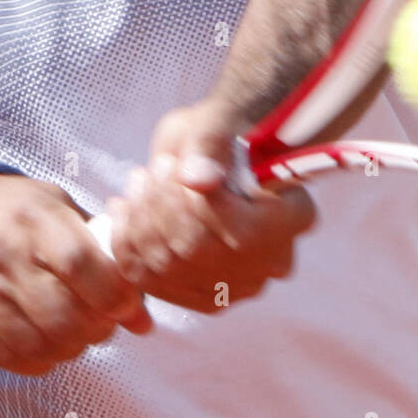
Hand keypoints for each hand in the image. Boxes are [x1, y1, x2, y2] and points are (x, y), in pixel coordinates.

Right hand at [0, 175, 152, 374]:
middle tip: (105, 325)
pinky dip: (36, 361)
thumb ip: (99, 250)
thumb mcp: (57, 208)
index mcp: (34, 218)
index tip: (129, 307)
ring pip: (35, 343)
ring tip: (76, 336)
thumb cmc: (15, 210)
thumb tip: (141, 310)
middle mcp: (1, 251)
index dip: (113, 295)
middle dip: (96, 330)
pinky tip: (46, 346)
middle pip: (61, 315)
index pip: (80, 264)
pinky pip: (4, 356)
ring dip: (69, 349)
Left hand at [105, 101, 316, 312]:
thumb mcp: (220, 120)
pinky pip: (153, 281)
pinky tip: (124, 209)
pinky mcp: (202, 296)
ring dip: (140, 219)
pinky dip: (127, 243)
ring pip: (172, 267)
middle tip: (150, 171)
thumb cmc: (223, 132)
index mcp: (293, 215)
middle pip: (198, 250)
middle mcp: (272, 261)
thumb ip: (211, 144)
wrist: (222, 152)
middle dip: (160, 206)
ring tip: (138, 182)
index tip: (169, 163)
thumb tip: (197, 179)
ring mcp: (237, 285)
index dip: (191, 197)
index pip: (236, 227)